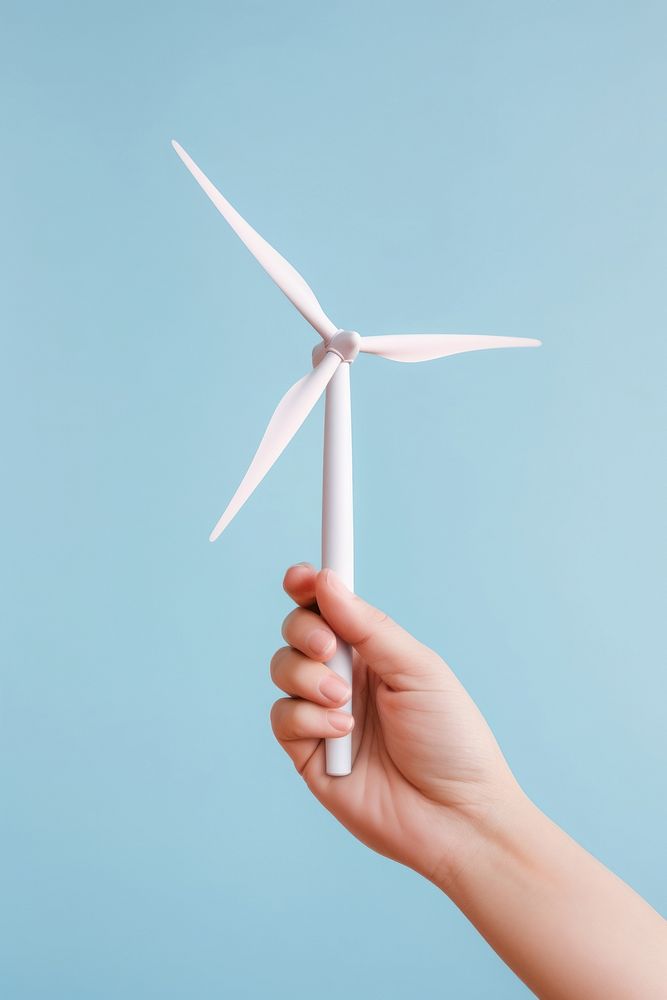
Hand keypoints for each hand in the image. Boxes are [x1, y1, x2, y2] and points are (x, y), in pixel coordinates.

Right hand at [270, 563, 520, 884]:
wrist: (457, 817)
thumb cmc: (452, 740)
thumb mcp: (417, 669)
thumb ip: (368, 627)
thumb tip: (326, 581)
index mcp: (373, 652)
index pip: (329, 608)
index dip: (308, 587)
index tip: (300, 576)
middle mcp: (344, 678)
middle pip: (296, 632)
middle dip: (303, 630)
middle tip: (327, 646)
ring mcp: (323, 716)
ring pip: (282, 670)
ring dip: (307, 678)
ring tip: (345, 702)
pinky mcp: (308, 755)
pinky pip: (283, 718)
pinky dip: (308, 718)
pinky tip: (343, 733)